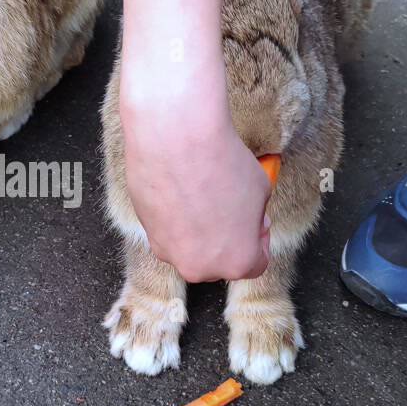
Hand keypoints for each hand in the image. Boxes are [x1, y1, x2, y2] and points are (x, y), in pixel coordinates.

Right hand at [121, 66, 271, 282]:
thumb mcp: (260, 192)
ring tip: (200, 195)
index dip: (258, 239)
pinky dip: (175, 216)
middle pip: (219, 260)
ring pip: (189, 247)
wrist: (175, 138)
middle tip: (228, 207)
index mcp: (236, 261)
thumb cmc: (220, 163)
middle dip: (226, 238)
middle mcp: (200, 267)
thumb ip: (254, 217)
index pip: (255, 264)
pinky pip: (167, 230)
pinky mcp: (146, 231)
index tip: (255, 222)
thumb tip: (245, 220)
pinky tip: (180, 189)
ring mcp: (168, 251)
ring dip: (198, 229)